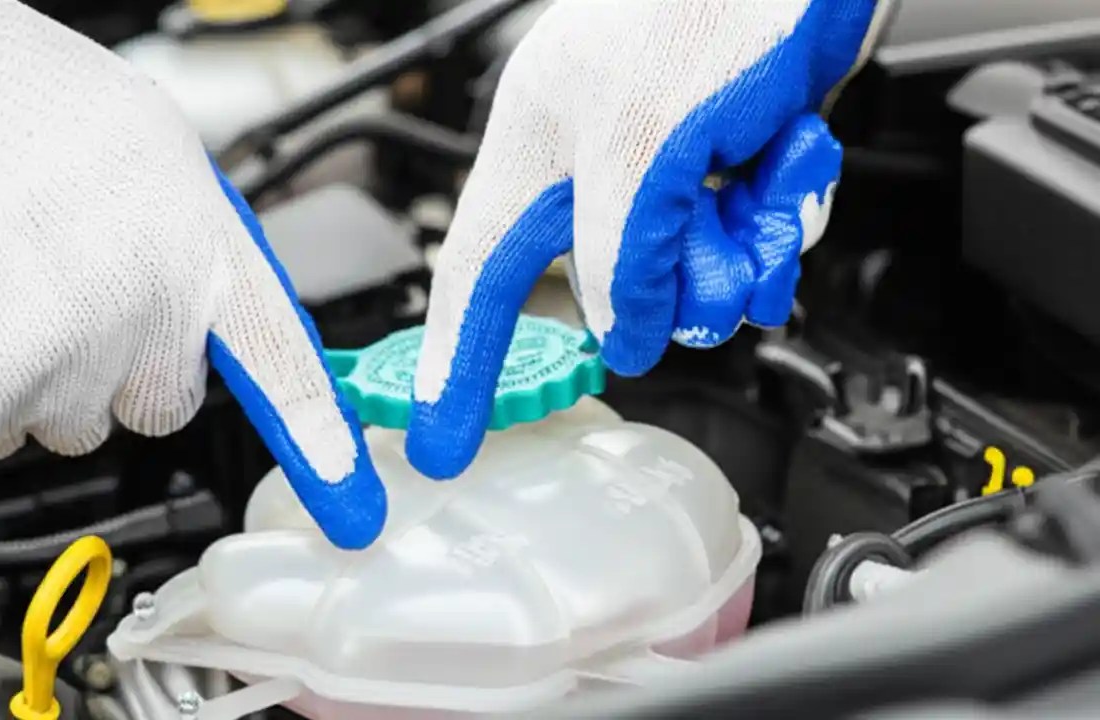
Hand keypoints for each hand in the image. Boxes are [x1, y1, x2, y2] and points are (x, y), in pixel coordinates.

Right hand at [0, 0, 384, 548]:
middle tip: (79, 298)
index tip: (348, 502)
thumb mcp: (160, 157)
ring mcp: (70, 353)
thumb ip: (194, 246)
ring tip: (14, 286)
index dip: (320, 440)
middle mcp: (146, 308)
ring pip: (72, 424)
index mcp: (202, 247)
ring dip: (44, 379)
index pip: (280, 362)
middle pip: (159, 408)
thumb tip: (206, 305)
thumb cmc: (28, 105)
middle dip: (124, 375)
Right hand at [409, 0, 896, 478]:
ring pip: (691, 268)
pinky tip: (791, 159)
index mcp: (539, 145)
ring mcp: (667, 161)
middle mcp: (595, 160)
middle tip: (720, 263)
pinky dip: (780, 214)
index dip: (457, 361)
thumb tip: (618, 334)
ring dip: (744, 250)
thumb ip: (617, 249)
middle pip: (614, 287)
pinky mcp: (729, 154)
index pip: (478, 273)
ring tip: (766, 189)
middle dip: (679, 293)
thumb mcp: (646, 137)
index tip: (443, 437)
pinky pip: (745, 231)